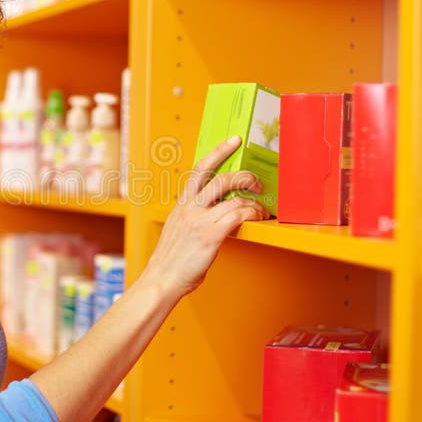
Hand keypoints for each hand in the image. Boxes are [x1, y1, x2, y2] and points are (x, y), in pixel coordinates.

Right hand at [141, 136, 269, 299]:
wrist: (161, 280)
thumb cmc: (171, 261)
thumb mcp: (178, 230)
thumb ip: (194, 217)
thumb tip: (216, 213)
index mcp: (182, 204)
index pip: (200, 169)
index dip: (218, 152)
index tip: (233, 141)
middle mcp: (190, 208)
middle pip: (221, 178)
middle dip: (245, 176)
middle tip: (256, 183)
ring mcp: (200, 220)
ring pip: (233, 196)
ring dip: (253, 200)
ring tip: (260, 208)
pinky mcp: (210, 235)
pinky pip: (238, 215)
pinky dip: (252, 214)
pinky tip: (256, 218)